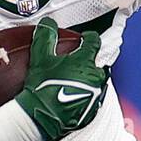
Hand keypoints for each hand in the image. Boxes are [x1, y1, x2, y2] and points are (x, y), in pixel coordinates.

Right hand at [15, 18, 109, 140]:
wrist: (40, 117)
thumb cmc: (41, 88)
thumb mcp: (40, 58)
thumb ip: (45, 37)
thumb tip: (48, 24)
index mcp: (85, 62)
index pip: (94, 42)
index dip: (88, 38)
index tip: (85, 38)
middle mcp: (95, 77)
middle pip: (99, 63)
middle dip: (91, 62)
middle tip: (79, 63)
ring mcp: (96, 95)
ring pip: (99, 82)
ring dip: (91, 78)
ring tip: (77, 80)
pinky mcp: (92, 111)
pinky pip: (95, 99)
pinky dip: (88, 95)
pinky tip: (76, 96)